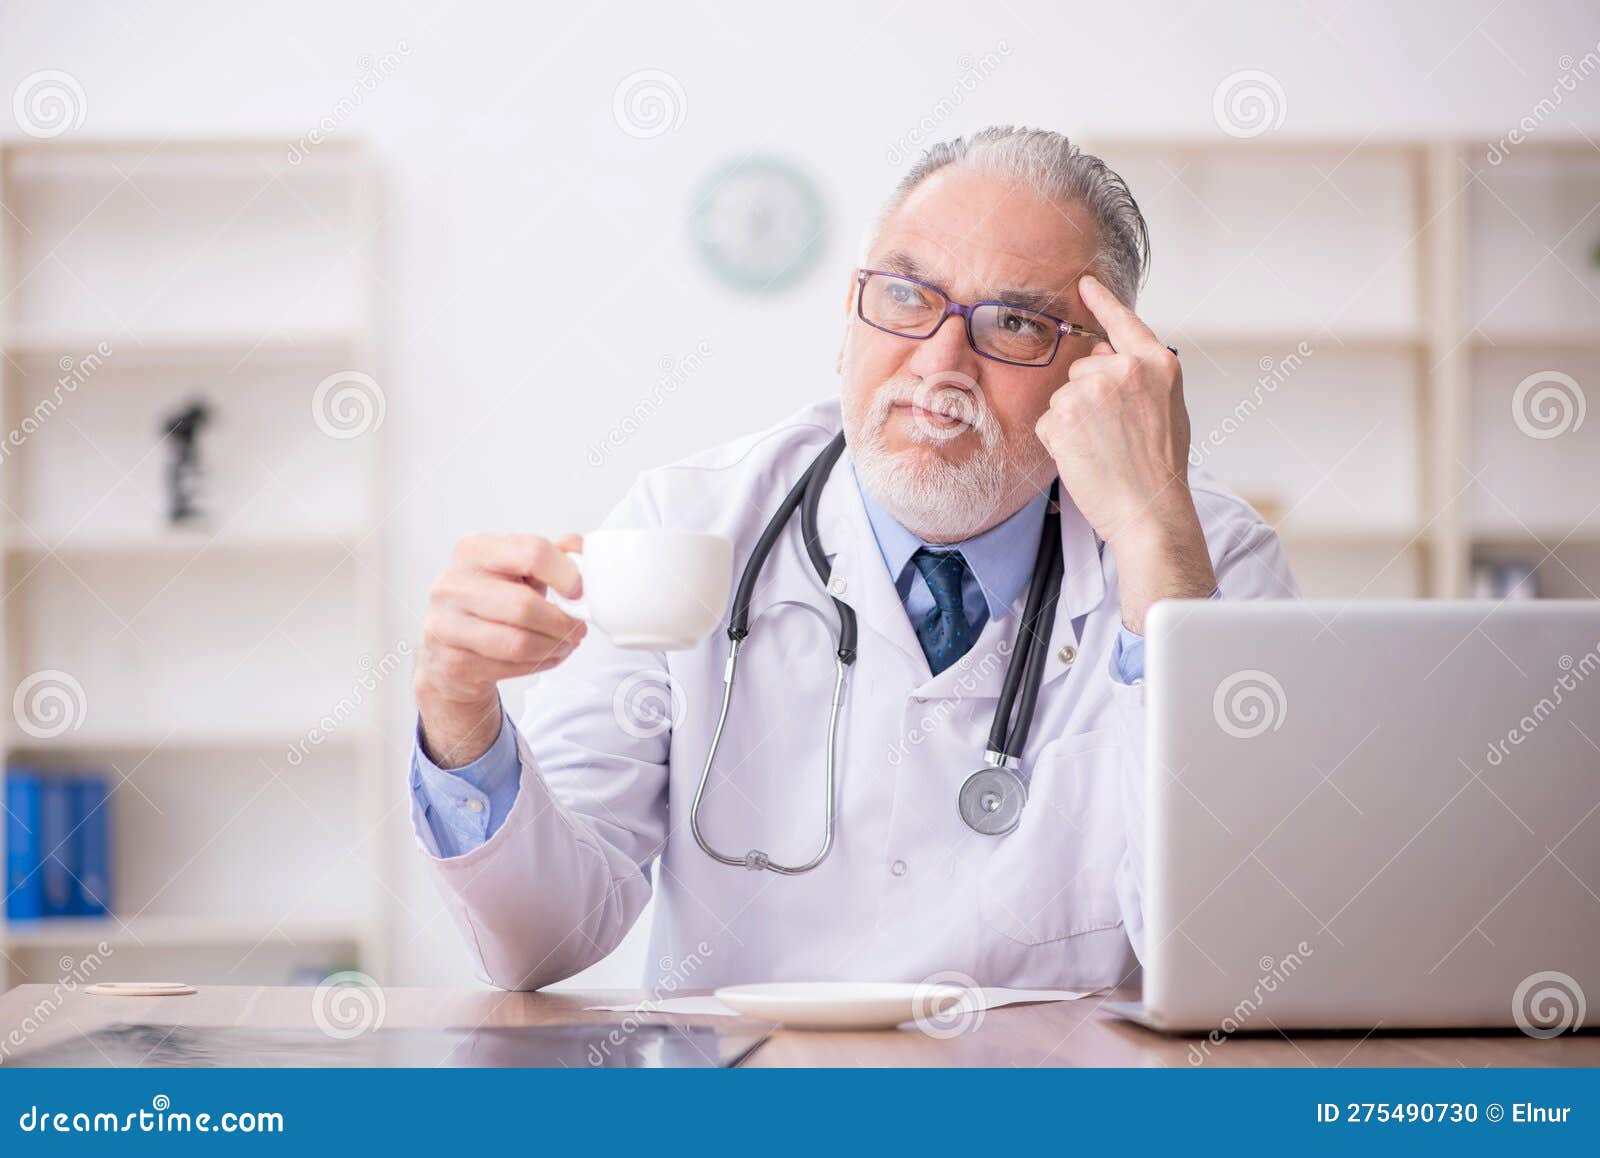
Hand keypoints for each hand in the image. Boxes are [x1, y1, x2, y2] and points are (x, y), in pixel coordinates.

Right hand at [414, 533, 587, 766]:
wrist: (448, 648)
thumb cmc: (489, 603)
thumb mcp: (518, 570)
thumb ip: (551, 555)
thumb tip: (579, 548)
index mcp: (473, 551)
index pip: (531, 552)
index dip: (565, 574)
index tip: (579, 591)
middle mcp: (452, 584)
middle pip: (525, 605)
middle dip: (561, 622)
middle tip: (577, 628)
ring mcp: (446, 624)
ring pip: (519, 642)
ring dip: (553, 646)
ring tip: (565, 643)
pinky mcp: (452, 661)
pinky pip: (509, 667)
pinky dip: (538, 664)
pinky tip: (545, 656)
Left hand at [1034, 274, 1215, 634]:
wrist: (1149, 511)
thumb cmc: (1159, 469)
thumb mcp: (1167, 410)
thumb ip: (1139, 377)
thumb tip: (1102, 353)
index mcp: (1158, 364)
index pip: (1123, 322)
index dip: (1101, 301)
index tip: (1082, 282)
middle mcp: (1125, 368)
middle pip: (1083, 366)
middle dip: (1088, 395)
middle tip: (1113, 434)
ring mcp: (1091, 389)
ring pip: (1063, 394)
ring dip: (1073, 421)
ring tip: (1102, 448)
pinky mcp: (1062, 414)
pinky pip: (1048, 420)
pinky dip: (1058, 441)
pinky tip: (1084, 457)